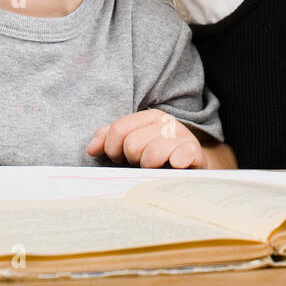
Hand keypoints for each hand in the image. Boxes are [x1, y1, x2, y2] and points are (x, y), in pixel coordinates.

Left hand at [87, 111, 205, 168]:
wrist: (194, 166)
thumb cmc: (159, 155)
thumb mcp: (134, 142)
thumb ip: (109, 140)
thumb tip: (91, 149)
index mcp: (150, 117)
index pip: (118, 130)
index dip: (112, 148)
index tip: (118, 158)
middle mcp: (166, 123)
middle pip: (132, 144)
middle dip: (132, 159)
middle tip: (139, 164)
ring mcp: (182, 137)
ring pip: (152, 152)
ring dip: (149, 165)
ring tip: (154, 168)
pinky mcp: (195, 152)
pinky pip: (182, 156)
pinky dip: (176, 162)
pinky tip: (174, 166)